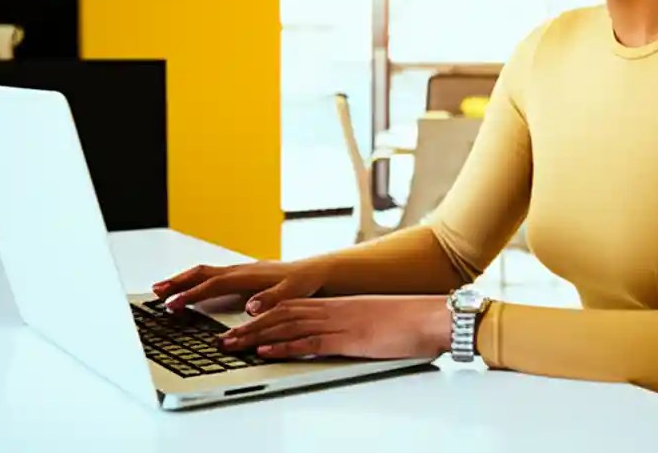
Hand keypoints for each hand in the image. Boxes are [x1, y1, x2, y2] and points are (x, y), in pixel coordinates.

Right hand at [152, 260, 328, 313]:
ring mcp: (240, 270)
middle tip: (154, 292)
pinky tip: (189, 288)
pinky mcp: (242, 274)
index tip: (172, 305)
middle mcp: (240, 270)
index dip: (191, 294)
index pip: (213, 285)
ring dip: (183, 279)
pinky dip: (196, 280)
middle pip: (201, 273)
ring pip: (204, 272)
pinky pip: (212, 275)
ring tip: (162, 289)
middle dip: (177, 282)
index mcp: (248, 275)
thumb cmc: (304, 283)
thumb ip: (270, 300)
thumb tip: (251, 307)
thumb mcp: (291, 293)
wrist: (315, 271)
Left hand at [219, 296, 451, 360]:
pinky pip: (310, 342)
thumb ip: (351, 328)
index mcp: (338, 305)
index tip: (241, 325)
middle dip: (249, 328)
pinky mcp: (349, 339)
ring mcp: (340, 323)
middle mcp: (333, 310)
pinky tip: (266, 351)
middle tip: (224, 339)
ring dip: (256, 337)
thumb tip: (339, 338)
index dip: (262, 316)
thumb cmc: (410, 322)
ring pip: (287, 326)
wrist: (433, 317)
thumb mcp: (373, 323)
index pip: (292, 308)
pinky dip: (283, 346)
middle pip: (281, 315)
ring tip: (231, 346)